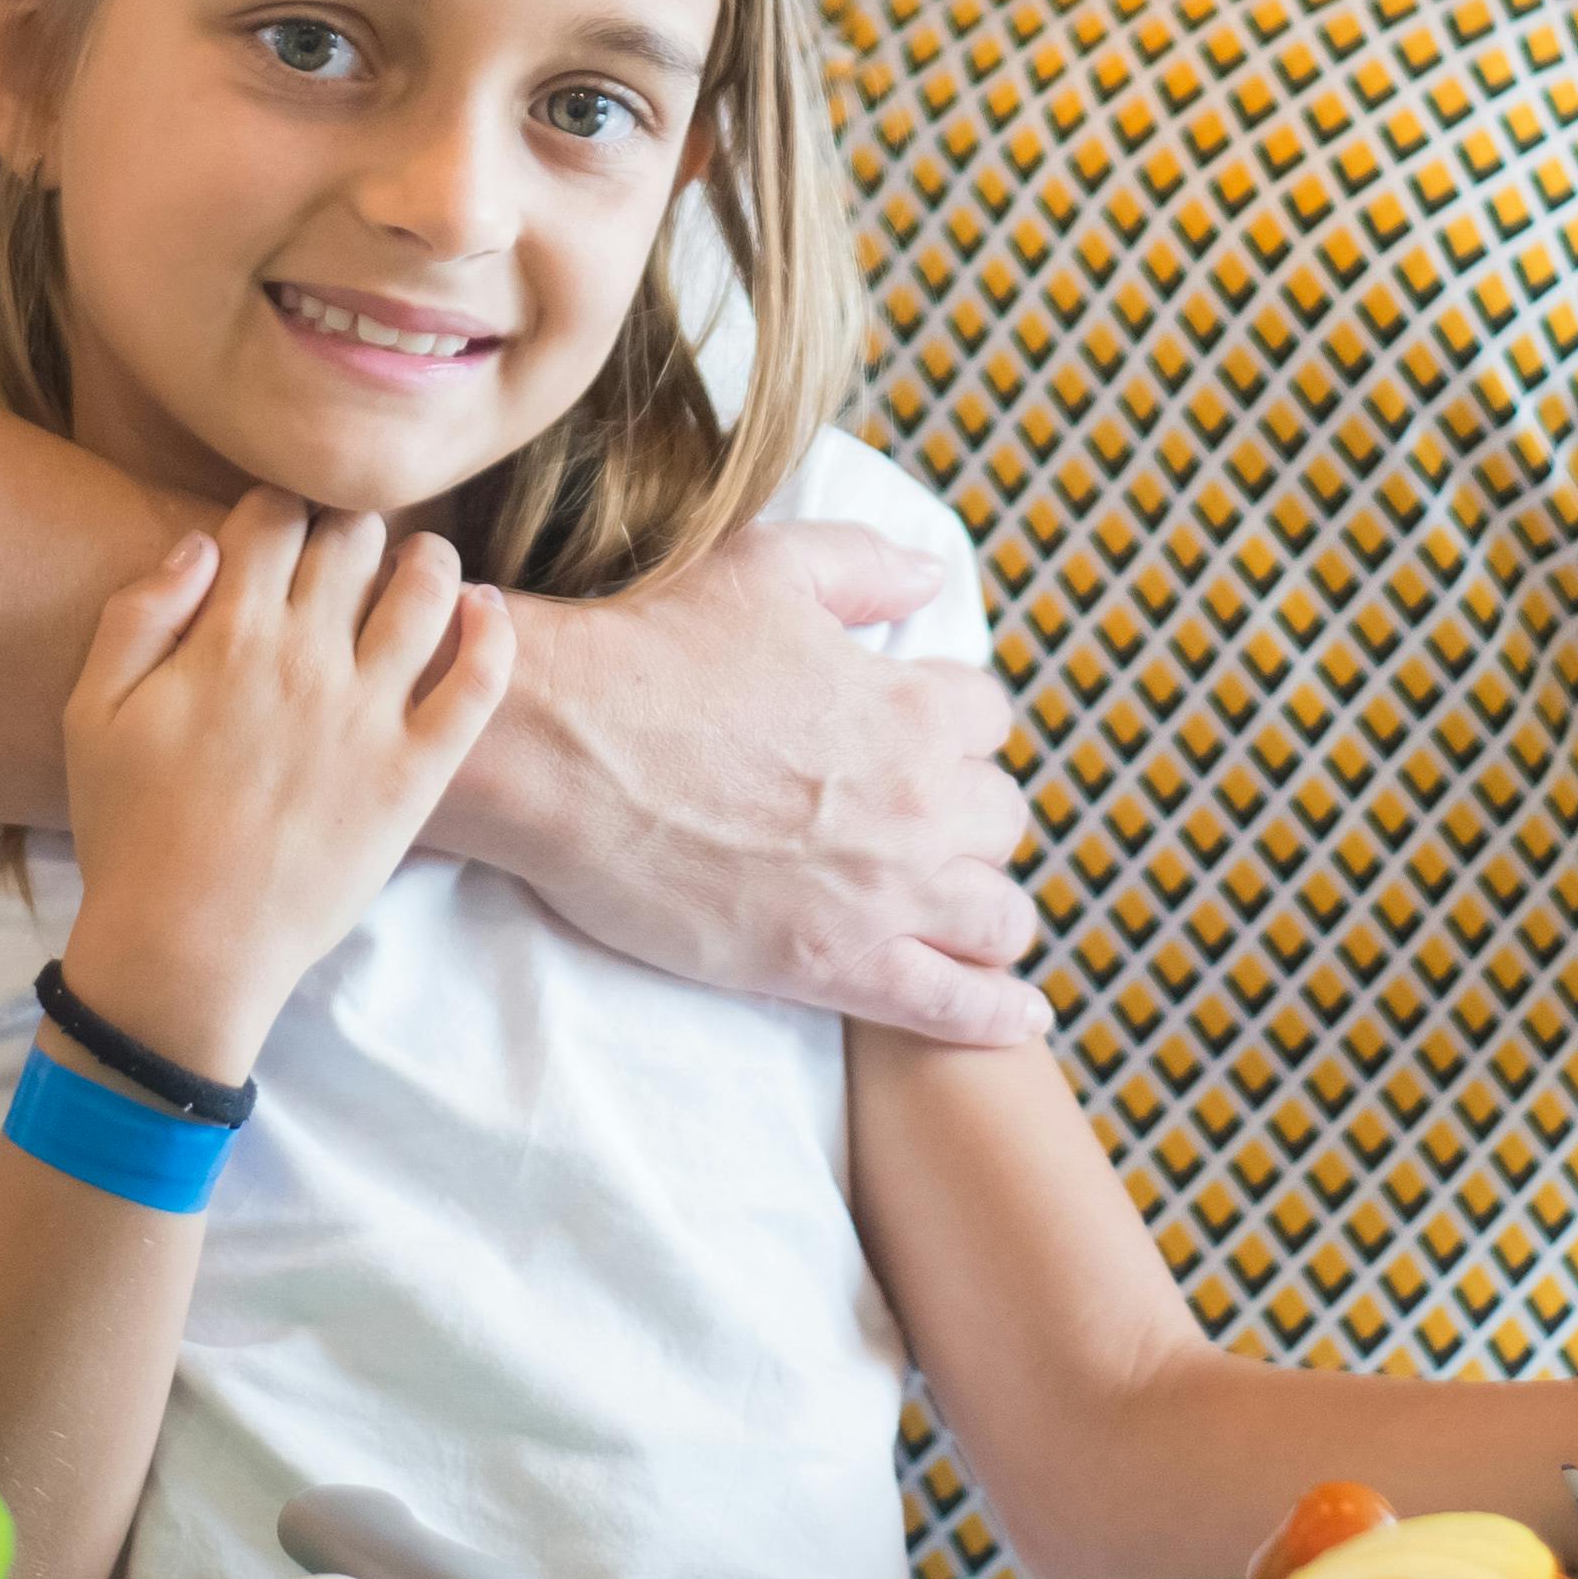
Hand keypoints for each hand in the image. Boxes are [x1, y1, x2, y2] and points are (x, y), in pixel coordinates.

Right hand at [54, 494, 512, 1082]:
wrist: (187, 945)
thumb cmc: (130, 831)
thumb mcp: (93, 712)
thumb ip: (139, 613)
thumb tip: (201, 543)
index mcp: (228, 636)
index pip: (273, 516)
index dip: (277, 507)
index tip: (279, 528)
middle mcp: (306, 659)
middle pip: (352, 538)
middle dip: (348, 525)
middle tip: (346, 548)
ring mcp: (370, 713)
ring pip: (425, 589)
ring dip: (427, 557)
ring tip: (422, 562)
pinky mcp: (416, 771)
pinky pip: (478, 682)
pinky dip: (493, 630)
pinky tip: (486, 607)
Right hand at [457, 522, 1044, 1049]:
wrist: (556, 748)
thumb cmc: (650, 650)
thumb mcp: (767, 569)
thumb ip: (865, 566)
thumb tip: (934, 578)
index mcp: (913, 708)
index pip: (987, 719)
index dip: (951, 723)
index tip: (914, 736)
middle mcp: (919, 804)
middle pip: (1001, 819)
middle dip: (965, 814)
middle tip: (909, 820)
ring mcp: (882, 893)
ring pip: (999, 914)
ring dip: (984, 905)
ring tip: (958, 910)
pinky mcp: (833, 965)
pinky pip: (954, 1003)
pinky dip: (996, 1009)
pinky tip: (1021, 1012)